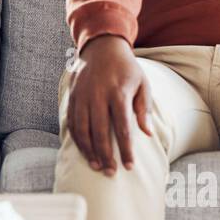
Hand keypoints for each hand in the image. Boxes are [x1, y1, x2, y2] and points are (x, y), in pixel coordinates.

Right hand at [65, 35, 151, 175]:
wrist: (102, 47)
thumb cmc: (126, 69)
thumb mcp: (142, 84)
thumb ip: (145, 109)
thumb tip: (147, 133)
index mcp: (118, 92)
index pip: (122, 128)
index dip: (126, 149)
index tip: (129, 166)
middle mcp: (98, 95)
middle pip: (100, 132)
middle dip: (106, 155)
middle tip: (111, 173)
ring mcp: (82, 96)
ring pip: (82, 129)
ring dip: (88, 150)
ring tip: (96, 166)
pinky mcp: (72, 97)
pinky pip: (72, 122)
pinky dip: (77, 139)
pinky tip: (84, 151)